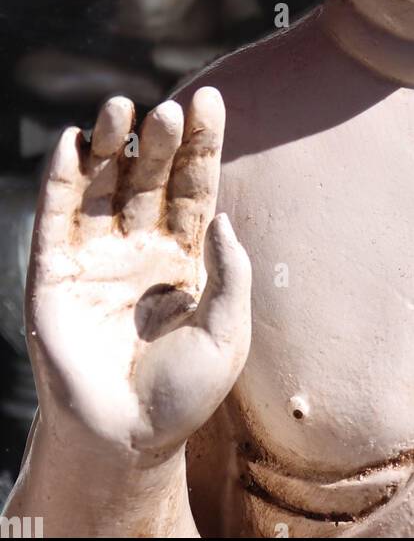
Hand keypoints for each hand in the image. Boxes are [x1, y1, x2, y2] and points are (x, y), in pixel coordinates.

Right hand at [25, 87, 250, 457]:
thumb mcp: (226, 331)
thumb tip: (225, 217)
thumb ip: (231, 273)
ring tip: (120, 106)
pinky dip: (61, 177)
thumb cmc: (183, 393)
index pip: (195, 184)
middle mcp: (140, 245)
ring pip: (103, 184)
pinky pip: (56, 215)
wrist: (126, 441)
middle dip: (158, 141)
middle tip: (167, 110)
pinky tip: (72, 141)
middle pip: (150, 176)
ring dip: (109, 144)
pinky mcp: (55, 273)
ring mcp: (96, 255)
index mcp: (185, 254)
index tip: (211, 98)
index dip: (202, 143)